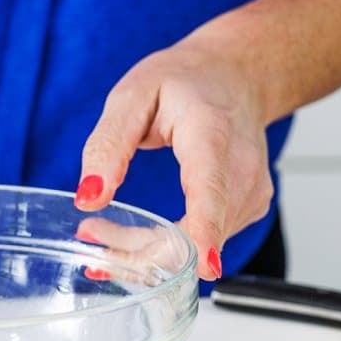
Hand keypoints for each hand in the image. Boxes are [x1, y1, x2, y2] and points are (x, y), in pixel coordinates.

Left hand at [74, 38, 274, 281]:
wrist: (235, 74)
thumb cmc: (185, 82)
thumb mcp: (131, 97)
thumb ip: (108, 146)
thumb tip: (89, 197)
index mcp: (211, 136)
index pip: (212, 188)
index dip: (206, 230)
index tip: (205, 266)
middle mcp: (242, 170)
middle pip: (194, 233)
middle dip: (136, 248)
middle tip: (90, 233)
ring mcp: (251, 193)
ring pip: (196, 247)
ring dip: (144, 251)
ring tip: (104, 231)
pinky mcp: (249, 209)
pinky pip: (204, 244)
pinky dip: (166, 248)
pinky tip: (137, 237)